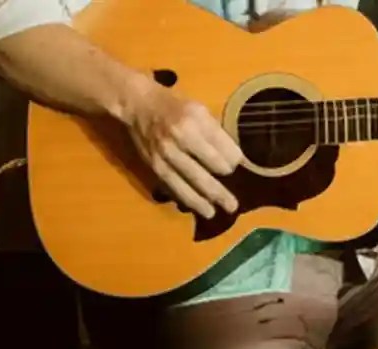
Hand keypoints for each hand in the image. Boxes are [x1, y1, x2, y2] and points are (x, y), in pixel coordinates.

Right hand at [118, 76, 244, 218]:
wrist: (140, 106)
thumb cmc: (175, 107)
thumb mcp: (200, 110)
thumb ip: (215, 133)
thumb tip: (234, 159)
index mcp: (195, 121)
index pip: (222, 149)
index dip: (234, 161)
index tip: (237, 166)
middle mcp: (180, 138)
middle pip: (208, 170)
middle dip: (221, 191)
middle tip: (233, 206)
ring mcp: (166, 155)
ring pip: (189, 184)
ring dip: (204, 201)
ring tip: (215, 212)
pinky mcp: (155, 167)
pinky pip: (174, 187)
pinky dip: (187, 199)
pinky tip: (198, 207)